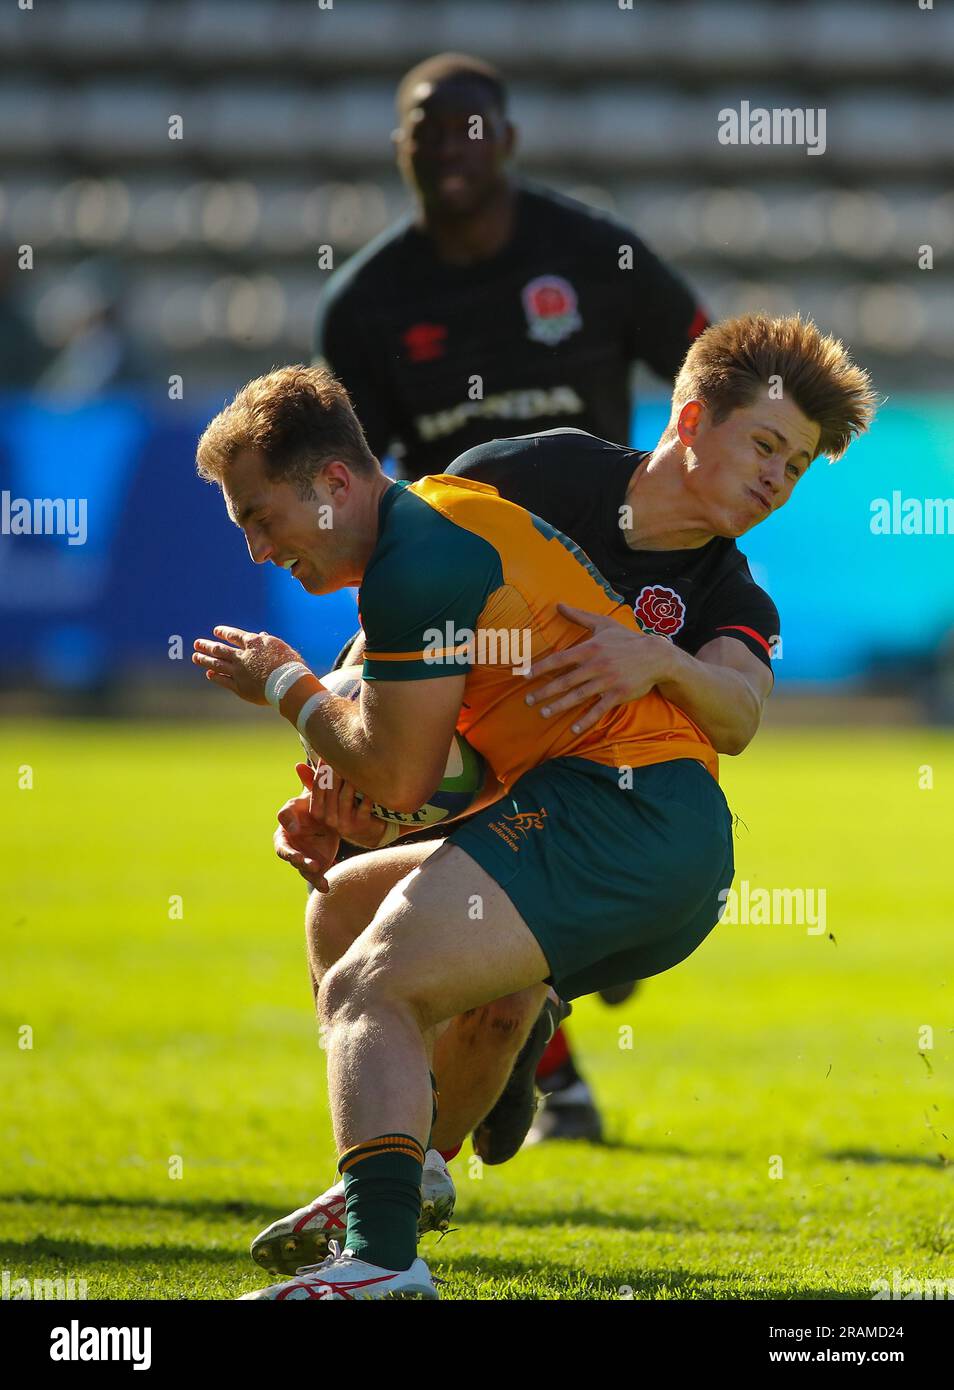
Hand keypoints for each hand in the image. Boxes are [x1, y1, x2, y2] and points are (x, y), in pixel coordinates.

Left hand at [192, 626, 304, 705]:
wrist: (288, 684)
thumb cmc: (291, 665)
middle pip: (220, 649)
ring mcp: (239, 672)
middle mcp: (243, 656)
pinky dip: (215, 677)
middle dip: (207, 646)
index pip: (235, 635)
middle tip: (197, 643)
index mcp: (255, 643)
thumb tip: (261, 634)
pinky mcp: (239, 687)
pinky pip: (223, 680)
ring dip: (205, 660)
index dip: (224, 632)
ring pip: (218, 664)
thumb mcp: (281, 647)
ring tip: (195, 656)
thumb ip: (268, 641)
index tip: (216, 631)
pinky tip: (209, 674)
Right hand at [273, 763, 341, 892]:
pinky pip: (312, 876)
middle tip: (301, 858)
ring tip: (316, 870)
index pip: (283, 818)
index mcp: (289, 818)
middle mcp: (289, 838)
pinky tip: (326, 887)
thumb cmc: (317, 805)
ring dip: (306, 868)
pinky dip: (319, 881)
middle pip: (284, 848)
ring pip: (298, 864)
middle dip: (293, 854)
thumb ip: (310, 781)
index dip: (289, 822)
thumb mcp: (316, 794)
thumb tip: (299, 764)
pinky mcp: (310, 865)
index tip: (296, 826)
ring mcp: (298, 853)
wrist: (327, 824)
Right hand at [308, 758, 388, 849]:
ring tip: (356, 763)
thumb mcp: (327, 797)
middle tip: (344, 754)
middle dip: (337, 770)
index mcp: (317, 811)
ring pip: (345, 796)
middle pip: (331, 789)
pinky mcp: (361, 825)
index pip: (318, 786)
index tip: (328, 755)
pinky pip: (364, 805)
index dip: (322, 769)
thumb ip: (313, 781)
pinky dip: (367, 792)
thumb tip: (298, 765)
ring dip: (350, 779)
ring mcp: (344, 823)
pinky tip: (371, 780)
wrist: (366, 829)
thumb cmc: (344, 808)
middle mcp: (328, 819)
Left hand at [524, 603, 674, 734]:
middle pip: (565, 681)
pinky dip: (586, 720)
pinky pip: (599, 710)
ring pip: (578, 696)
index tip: (524, 676)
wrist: (656, 656)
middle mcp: (596, 666)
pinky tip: (573, 730)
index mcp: (590, 648)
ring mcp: (607, 681)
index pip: (559, 660)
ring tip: (543, 713)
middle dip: (544, 692)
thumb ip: (579, 616)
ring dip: (559, 706)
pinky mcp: (618, 695)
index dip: (540, 668)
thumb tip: (557, 604)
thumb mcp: (603, 624)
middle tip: (528, 701)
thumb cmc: (627, 639)